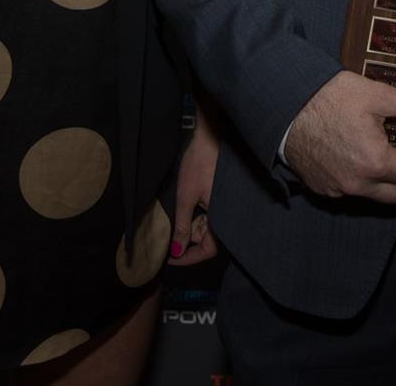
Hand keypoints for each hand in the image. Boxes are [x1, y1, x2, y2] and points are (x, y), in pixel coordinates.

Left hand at [170, 112, 220, 266]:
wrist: (211, 137)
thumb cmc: (199, 165)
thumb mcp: (185, 197)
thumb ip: (181, 226)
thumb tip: (177, 251)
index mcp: (222, 218)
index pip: (208, 250)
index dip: (188, 258)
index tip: (170, 258)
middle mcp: (227, 215)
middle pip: (208, 240)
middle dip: (187, 239)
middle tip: (168, 233)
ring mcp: (224, 206)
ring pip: (208, 227)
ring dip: (191, 226)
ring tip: (176, 214)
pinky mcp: (221, 197)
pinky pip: (210, 215)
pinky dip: (197, 215)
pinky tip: (186, 206)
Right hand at [282, 70, 395, 203]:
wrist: (282, 106)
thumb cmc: (329, 97)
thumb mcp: (377, 95)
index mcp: (376, 162)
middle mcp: (359, 184)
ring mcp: (339, 190)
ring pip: (376, 196)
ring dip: (388, 184)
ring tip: (392, 160)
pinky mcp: (322, 189)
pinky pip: (352, 193)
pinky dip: (362, 182)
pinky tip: (361, 160)